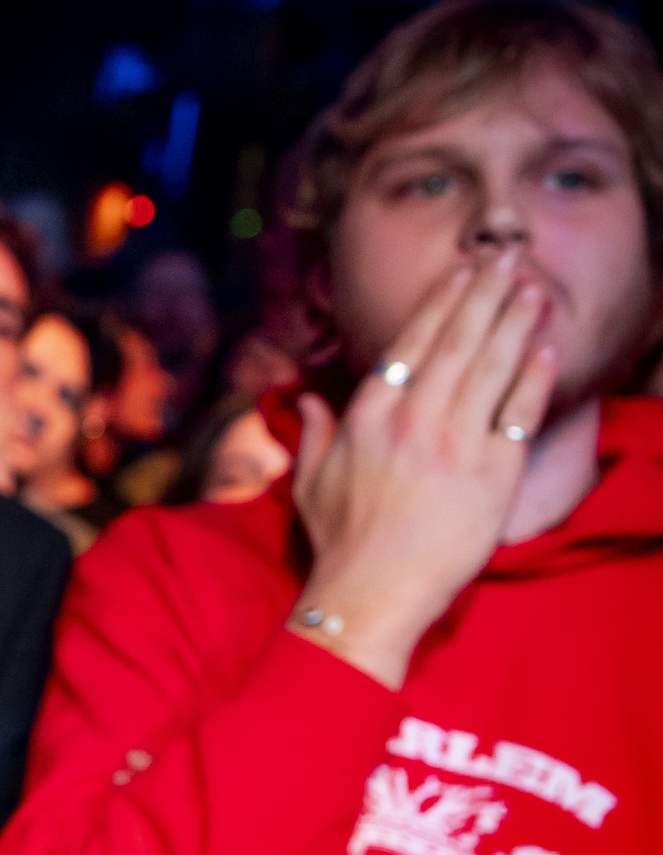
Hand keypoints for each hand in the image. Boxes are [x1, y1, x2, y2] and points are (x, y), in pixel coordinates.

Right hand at [292, 253, 555, 688]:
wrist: (371, 596)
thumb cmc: (339, 541)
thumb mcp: (310, 480)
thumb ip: (312, 432)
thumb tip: (308, 399)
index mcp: (366, 417)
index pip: (410, 344)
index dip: (442, 302)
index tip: (463, 271)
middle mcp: (412, 423)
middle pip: (458, 342)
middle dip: (486, 294)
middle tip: (510, 258)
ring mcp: (455, 447)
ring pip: (492, 367)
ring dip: (515, 321)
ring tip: (533, 287)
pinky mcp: (492, 476)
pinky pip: (519, 413)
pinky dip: (534, 376)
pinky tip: (546, 345)